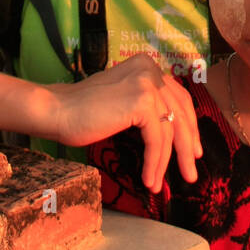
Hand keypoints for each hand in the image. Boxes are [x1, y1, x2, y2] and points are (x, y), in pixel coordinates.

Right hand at [46, 53, 202, 193]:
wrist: (57, 111)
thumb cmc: (82, 112)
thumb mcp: (123, 101)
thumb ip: (147, 107)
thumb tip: (175, 135)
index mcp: (147, 65)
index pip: (179, 99)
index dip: (189, 127)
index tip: (193, 151)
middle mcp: (150, 69)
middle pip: (180, 114)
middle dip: (186, 147)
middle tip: (190, 173)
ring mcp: (147, 82)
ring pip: (170, 130)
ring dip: (166, 162)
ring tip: (159, 184)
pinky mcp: (141, 100)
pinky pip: (156, 139)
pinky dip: (154, 162)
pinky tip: (149, 179)